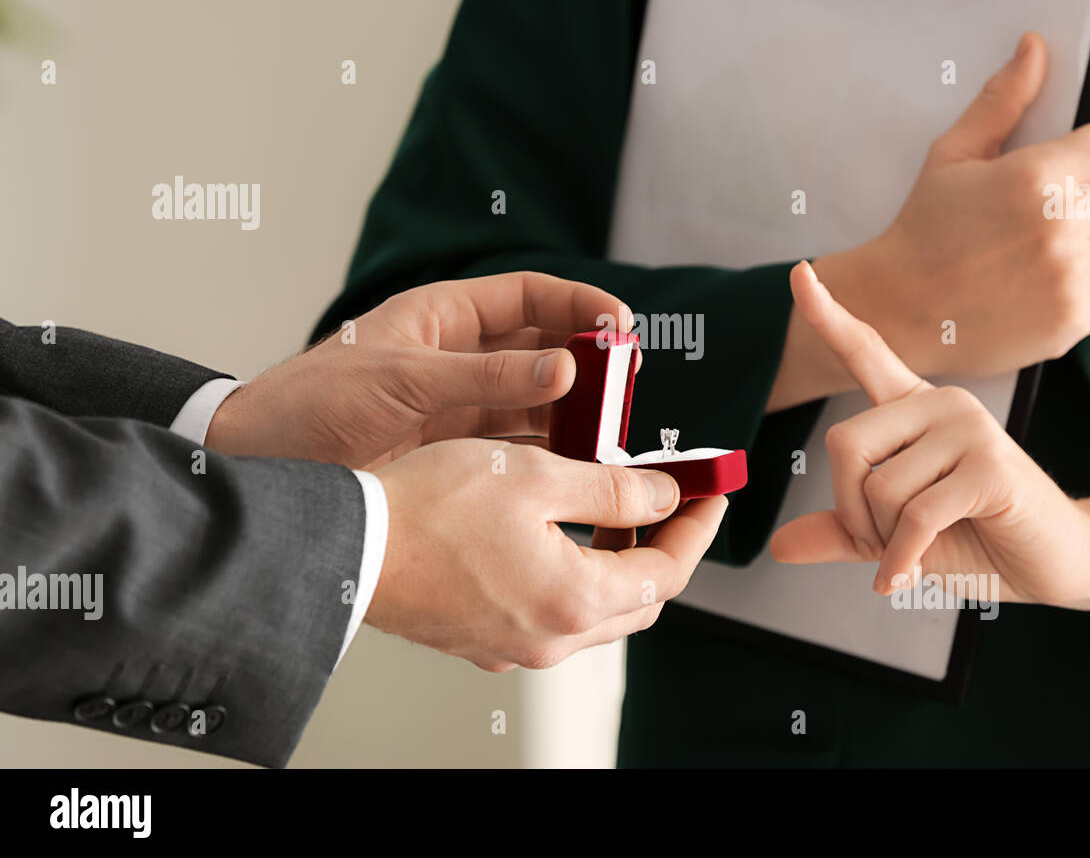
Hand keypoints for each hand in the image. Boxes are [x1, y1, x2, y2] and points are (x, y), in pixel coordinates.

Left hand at [207, 271, 630, 468]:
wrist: (262, 464)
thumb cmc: (313, 403)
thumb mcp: (405, 381)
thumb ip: (487, 377)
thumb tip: (565, 367)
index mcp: (443, 316)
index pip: (529, 296)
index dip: (579, 303)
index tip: (622, 324)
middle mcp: (458, 356)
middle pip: (543, 346)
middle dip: (588, 361)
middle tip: (626, 383)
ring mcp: (458, 404)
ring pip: (535, 399)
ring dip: (573, 411)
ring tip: (610, 429)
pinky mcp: (453, 450)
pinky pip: (515, 443)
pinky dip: (547, 451)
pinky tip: (574, 464)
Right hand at [368, 438, 726, 669]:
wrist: (346, 546)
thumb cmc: (428, 507)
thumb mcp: (537, 477)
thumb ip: (612, 491)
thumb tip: (662, 498)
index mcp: (574, 600)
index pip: (666, 572)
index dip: (696, 529)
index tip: (709, 494)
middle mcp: (548, 638)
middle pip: (636, 601)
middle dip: (662, 549)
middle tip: (670, 502)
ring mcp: (512, 645)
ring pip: (593, 610)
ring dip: (615, 563)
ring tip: (612, 507)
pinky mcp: (481, 638)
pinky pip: (549, 613)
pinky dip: (571, 576)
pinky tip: (554, 533)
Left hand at [769, 262, 1089, 609]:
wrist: (1055, 564)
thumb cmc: (977, 538)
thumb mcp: (894, 536)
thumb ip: (842, 532)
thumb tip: (779, 544)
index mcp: (915, 407)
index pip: (866, 350)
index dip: (828, 314)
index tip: (800, 273)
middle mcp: (941, 403)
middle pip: (845, 442)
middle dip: (849, 510)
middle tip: (877, 544)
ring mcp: (969, 429)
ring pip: (878, 486)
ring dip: (882, 540)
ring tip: (911, 553)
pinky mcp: (990, 467)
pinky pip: (914, 516)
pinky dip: (900, 558)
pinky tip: (904, 577)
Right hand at [770, 33, 1089, 409]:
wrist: (895, 309)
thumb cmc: (922, 233)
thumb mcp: (953, 157)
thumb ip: (1003, 102)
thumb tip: (1035, 49)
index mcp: (1036, 177)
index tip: (1073, 168)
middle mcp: (1060, 227)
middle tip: (1043, 216)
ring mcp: (1069, 278)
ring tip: (1037, 253)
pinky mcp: (1072, 321)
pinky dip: (1084, 290)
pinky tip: (1040, 285)